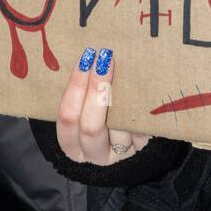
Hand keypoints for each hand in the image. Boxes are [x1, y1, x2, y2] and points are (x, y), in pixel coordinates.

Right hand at [56, 47, 150, 165]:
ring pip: (118, 129)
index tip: (85, 60)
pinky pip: (141, 129)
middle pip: (91, 126)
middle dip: (96, 89)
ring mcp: (118, 155)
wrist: (126, 137)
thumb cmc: (96, 113)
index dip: (75, 88)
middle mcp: (93, 154)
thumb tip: (88, 55)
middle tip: (105, 57)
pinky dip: (140, 110)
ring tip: (127, 69)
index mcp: (71, 144)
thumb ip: (82, 90)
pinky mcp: (141, 151)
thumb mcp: (84, 107)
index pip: (67, 118)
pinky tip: (143, 92)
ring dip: (122, 99)